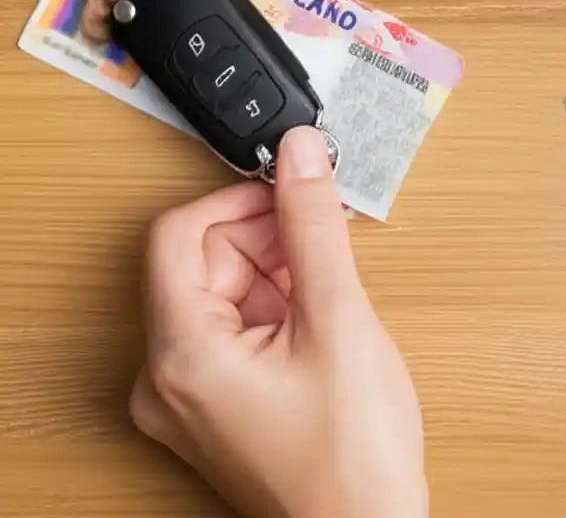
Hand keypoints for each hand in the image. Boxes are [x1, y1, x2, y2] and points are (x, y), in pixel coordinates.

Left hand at [128, 127, 427, 516]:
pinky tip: (323, 328)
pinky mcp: (214, 407)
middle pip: (201, 263)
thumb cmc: (353, 455)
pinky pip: (233, 333)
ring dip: (278, 277)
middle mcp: (165, 378)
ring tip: (334, 301)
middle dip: (267, 241)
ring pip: (222, 296)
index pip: (178, 234)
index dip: (237, 199)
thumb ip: (313, 227)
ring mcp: (187, 397)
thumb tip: (300, 156)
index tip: (290, 188)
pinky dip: (277, 313)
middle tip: (327, 243)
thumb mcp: (340, 319)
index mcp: (180, 353)